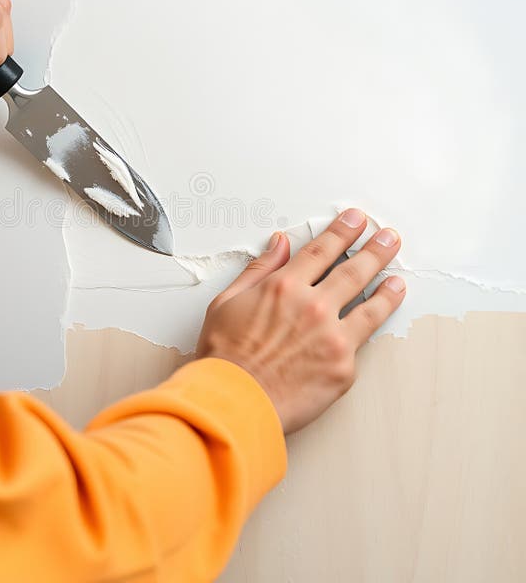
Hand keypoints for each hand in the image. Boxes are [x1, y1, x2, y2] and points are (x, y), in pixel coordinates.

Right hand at [196, 209, 404, 433]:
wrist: (234, 402)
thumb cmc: (225, 357)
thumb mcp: (227, 302)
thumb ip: (259, 270)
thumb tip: (279, 245)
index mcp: (284, 287)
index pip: (321, 250)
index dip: (342, 232)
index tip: (355, 220)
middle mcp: (313, 307)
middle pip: (353, 270)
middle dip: (374, 249)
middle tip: (388, 237)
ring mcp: (332, 337)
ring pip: (370, 303)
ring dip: (386, 284)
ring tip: (397, 274)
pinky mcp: (343, 366)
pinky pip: (364, 338)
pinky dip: (378, 318)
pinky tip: (385, 309)